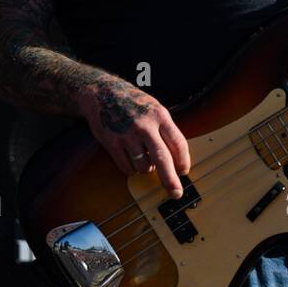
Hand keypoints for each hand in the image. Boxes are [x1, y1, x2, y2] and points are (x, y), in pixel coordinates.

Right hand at [78, 76, 191, 196]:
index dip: (184, 160)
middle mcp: (144, 126)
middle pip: (162, 158)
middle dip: (170, 180)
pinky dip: (130, 169)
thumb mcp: (155, 109)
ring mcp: (127, 135)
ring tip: (143, 158)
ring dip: (146, 169)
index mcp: (159, 116)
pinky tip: (130, 160)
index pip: (178, 142)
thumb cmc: (133, 103)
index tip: (184, 172)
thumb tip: (178, 158)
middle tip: (176, 193)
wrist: (102, 93)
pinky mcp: (112, 142)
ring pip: (143, 166)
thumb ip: (166, 130)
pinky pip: (126, 167)